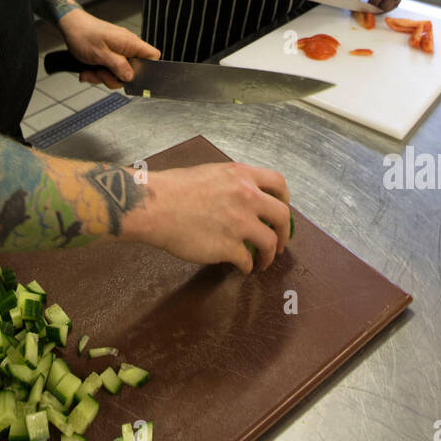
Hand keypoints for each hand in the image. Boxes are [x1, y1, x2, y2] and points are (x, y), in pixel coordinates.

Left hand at [56, 8, 159, 88]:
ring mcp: (118, 50)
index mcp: (130, 43)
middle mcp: (127, 46)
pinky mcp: (110, 54)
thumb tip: (131, 76)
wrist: (70, 25)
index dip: (148, 69)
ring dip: (103, 76)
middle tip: (101, 73)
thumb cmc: (83, 35)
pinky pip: (109, 69)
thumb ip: (118, 66)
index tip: (132, 77)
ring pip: (118, 73)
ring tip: (91, 71)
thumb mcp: (100, 54)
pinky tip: (88, 70)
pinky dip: (98, 73)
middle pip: (133, 71)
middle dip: (115, 78)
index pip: (152, 56)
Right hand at [124, 162, 291, 272]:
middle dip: (285, 232)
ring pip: (270, 243)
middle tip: (281, 242)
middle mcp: (247, 197)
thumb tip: (239, 198)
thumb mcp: (209, 173)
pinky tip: (242, 267)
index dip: (284, 199)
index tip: (282, 209)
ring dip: (270, 255)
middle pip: (282, 216)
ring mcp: (240, 223)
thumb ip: (231, 184)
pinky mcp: (229, 247)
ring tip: (263, 261)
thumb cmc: (173, 188)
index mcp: (241, 175)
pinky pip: (248, 260)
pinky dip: (248, 266)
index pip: (278, 183)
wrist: (155, 206)